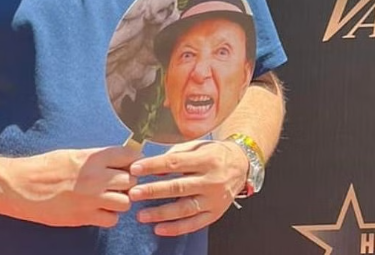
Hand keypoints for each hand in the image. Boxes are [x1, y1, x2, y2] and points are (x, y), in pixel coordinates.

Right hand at [3, 146, 140, 227]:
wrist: (21, 186)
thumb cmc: (44, 167)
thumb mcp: (71, 154)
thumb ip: (95, 158)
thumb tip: (116, 160)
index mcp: (92, 158)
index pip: (129, 156)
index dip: (133, 160)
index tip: (130, 164)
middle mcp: (95, 177)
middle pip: (132, 180)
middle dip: (129, 182)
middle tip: (119, 184)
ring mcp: (91, 198)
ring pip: (125, 202)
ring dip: (121, 200)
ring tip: (109, 198)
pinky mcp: (84, 217)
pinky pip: (111, 220)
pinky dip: (109, 216)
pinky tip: (99, 210)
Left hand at [127, 140, 247, 235]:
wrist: (241, 164)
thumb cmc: (214, 153)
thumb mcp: (196, 146)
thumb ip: (176, 155)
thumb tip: (154, 167)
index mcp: (205, 159)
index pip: (174, 163)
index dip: (153, 166)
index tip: (135, 169)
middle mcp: (211, 180)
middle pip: (178, 187)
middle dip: (153, 191)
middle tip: (134, 193)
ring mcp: (214, 199)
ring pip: (185, 209)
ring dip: (161, 213)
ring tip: (141, 215)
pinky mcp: (216, 213)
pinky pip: (195, 224)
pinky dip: (176, 228)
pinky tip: (159, 228)